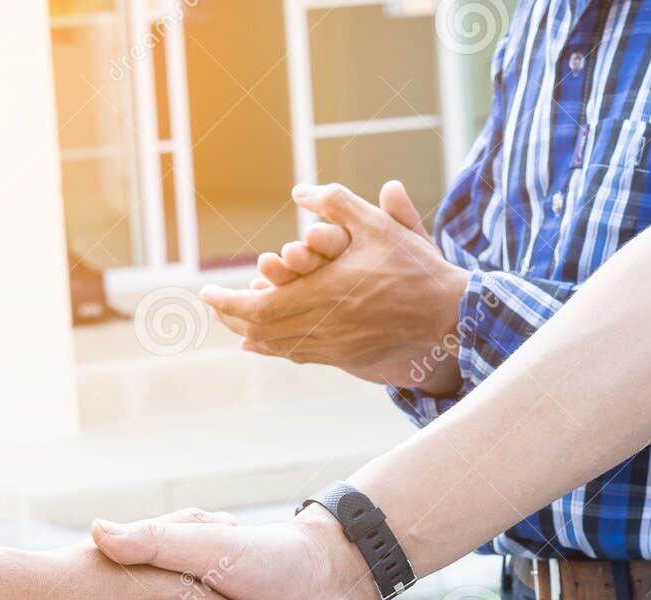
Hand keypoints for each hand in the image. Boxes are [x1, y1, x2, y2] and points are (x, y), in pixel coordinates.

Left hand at [201, 180, 468, 393]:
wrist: (445, 315)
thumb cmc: (412, 267)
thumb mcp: (377, 226)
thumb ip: (337, 205)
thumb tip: (300, 191)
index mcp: (321, 295)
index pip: (257, 306)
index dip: (226, 302)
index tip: (205, 293)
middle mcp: (320, 325)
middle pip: (259, 330)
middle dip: (230, 317)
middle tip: (212, 305)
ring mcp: (330, 345)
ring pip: (276, 345)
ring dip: (248, 333)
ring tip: (231, 321)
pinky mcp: (343, 356)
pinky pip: (297, 355)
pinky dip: (272, 348)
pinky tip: (260, 344)